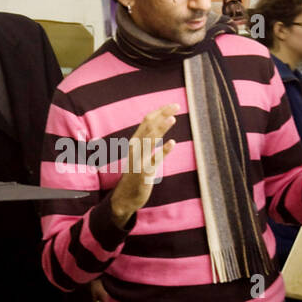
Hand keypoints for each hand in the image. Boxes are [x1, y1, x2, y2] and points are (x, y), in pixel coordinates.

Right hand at [109, 103, 178, 227]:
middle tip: (177, 106)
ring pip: (149, 141)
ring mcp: (139, 160)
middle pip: (148, 126)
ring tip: (173, 119)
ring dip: (161, 129)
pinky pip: (154, 161)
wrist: (124, 197)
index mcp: (135, 142)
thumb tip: (159, 124)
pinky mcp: (144, 173)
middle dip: (162, 115)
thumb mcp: (139, 153)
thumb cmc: (135, 173)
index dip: (160, 112)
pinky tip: (173, 143)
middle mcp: (135, 148)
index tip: (173, 105)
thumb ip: (147, 140)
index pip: (147, 121)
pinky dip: (163, 151)